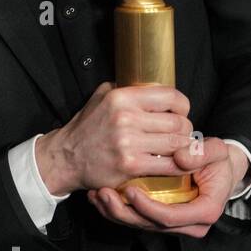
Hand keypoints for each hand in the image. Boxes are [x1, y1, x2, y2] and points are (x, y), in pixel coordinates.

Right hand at [36, 82, 193, 196]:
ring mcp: (128, 143)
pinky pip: (170, 165)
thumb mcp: (100, 97)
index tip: (180, 113)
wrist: (66, 157)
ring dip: (182, 149)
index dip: (183, 106)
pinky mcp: (130, 165)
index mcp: (121, 98)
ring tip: (176, 149)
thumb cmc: (86, 129)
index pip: (171, 96)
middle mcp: (125, 117)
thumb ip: (124, 88)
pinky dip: (179, 165)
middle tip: (178, 135)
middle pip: (179, 123)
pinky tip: (176, 163)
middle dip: (184, 130)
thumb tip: (150, 85)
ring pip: (177, 144)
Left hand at [88, 136, 243, 238]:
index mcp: (204, 212)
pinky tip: (98, 195)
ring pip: (137, 224)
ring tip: (96, 193)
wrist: (216, 169)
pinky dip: (113, 208)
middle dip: (123, 212)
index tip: (129, 191)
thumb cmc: (217, 160)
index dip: (147, 207)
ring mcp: (171, 223)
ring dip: (113, 211)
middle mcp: (187, 224)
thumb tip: (181, 158)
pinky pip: (133, 217)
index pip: (170, 218)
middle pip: (149, 225)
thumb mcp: (217, 152)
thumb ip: (203, 153)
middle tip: (103, 193)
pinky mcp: (157, 218)